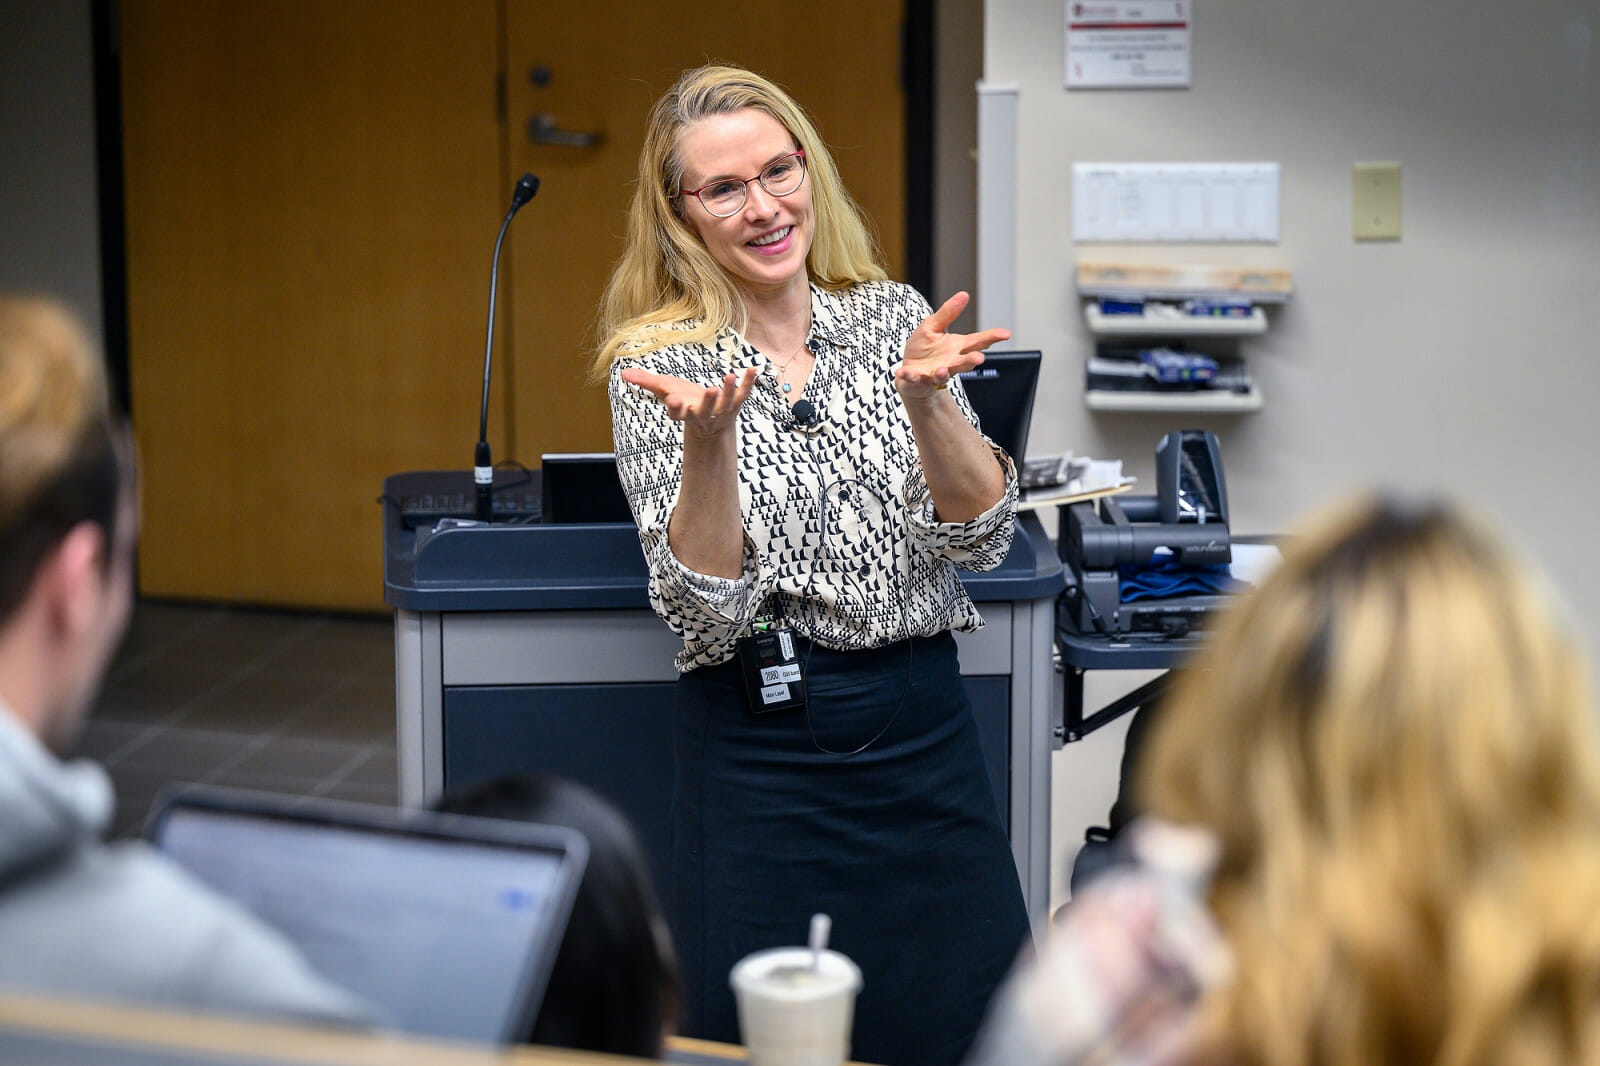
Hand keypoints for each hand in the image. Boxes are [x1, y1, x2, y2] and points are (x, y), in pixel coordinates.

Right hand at [620, 366, 757, 439]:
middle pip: (704, 412)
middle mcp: (703, 416)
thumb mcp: (666, 390)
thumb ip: (646, 382)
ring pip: (726, 404)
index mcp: (684, 413)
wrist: (711, 423)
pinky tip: (754, 369)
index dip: (675, 408)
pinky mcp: (736, 405)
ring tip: (730, 375)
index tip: (673, 401)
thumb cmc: (686, 401)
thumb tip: (623, 373)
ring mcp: (721, 412)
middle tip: (710, 390)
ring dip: (729, 391)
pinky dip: (749, 383)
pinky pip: (744, 395)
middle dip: (707, 402)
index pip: (677, 414)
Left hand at [894, 291, 1011, 398]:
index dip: (992, 337)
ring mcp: (934, 373)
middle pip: (963, 362)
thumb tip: (964, 295)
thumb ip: (948, 313)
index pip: (977, 341)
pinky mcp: (918, 380)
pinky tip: (903, 372)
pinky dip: (909, 376)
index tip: (1006, 334)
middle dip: (971, 361)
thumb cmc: (923, 349)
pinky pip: (914, 379)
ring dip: (942, 373)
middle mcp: (949, 363)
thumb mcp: (933, 326)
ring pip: (942, 374)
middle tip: (979, 358)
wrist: (908, 373)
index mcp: (956, 348)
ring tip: (941, 370)